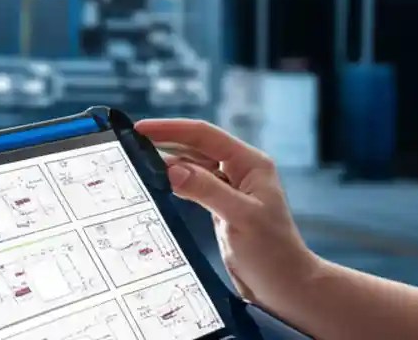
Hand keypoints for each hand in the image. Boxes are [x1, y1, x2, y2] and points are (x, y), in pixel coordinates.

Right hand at [135, 118, 316, 315]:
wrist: (285, 288)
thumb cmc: (274, 253)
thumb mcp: (240, 217)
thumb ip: (206, 191)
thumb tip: (171, 169)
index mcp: (251, 163)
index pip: (205, 136)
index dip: (172, 130)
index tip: (142, 129)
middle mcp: (240, 170)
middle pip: (197, 147)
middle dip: (166, 142)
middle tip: (132, 143)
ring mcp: (231, 188)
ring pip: (193, 166)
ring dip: (168, 162)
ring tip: (138, 160)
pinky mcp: (221, 206)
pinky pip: (193, 186)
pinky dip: (175, 183)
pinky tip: (157, 183)